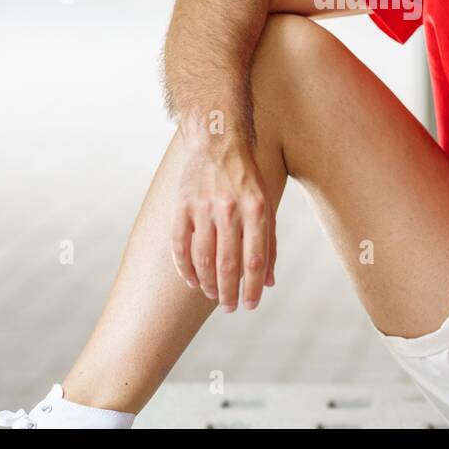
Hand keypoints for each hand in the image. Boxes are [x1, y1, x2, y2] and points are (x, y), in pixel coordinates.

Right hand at [169, 130, 275, 311]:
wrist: (217, 141)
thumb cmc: (246, 178)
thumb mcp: (267, 205)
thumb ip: (269, 243)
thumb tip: (268, 282)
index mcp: (256, 209)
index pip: (254, 259)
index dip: (252, 287)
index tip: (250, 305)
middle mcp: (229, 209)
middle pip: (227, 264)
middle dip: (229, 293)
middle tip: (230, 307)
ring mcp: (203, 207)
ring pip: (202, 259)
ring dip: (207, 284)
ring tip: (213, 296)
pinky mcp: (182, 206)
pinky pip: (179, 245)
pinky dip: (184, 268)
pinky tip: (191, 280)